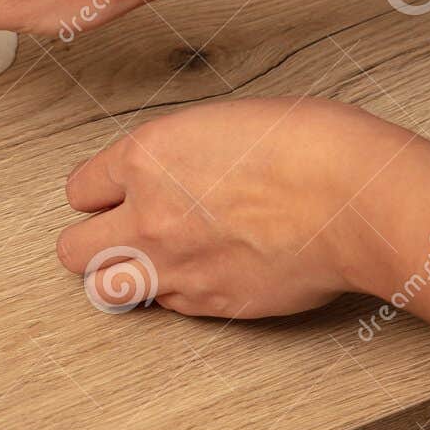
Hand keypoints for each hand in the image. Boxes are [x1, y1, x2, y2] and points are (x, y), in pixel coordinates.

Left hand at [56, 98, 429, 331]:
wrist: (357, 199)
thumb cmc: (309, 148)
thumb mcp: (218, 123)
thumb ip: (172, 154)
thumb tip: (160, 170)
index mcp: (145, 159)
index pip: (78, 189)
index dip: (97, 193)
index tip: (110, 196)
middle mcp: (147, 217)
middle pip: (72, 249)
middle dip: (89, 241)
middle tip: (113, 235)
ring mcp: (174, 265)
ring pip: (104, 289)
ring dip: (117, 278)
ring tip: (140, 266)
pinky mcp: (208, 302)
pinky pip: (165, 306)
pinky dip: (173, 295)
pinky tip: (196, 275)